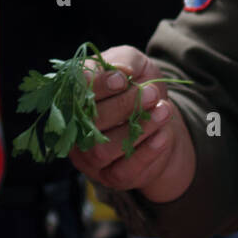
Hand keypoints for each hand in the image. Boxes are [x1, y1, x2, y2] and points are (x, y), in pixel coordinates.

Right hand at [68, 45, 195, 204]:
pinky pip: (124, 171)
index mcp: (75, 98)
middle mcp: (76, 130)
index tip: (122, 79)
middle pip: (89, 122)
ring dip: (137, 129)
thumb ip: (125, 60)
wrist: (163, 119)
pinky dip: (146, 152)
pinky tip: (163, 135)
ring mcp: (92, 158)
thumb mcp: (136, 65)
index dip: (96, 86)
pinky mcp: (113, 177)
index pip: (74, 93)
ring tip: (163, 111)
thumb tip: (120, 71)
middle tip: (151, 93)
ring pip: (104, 149)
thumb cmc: (141, 88)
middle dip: (122, 106)